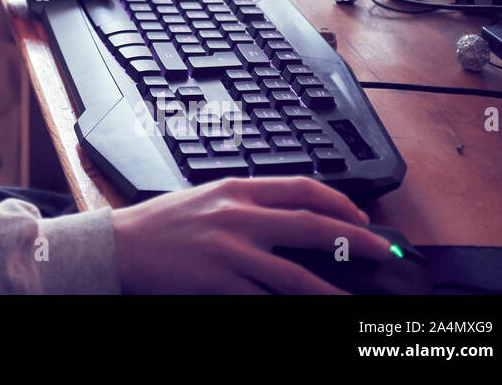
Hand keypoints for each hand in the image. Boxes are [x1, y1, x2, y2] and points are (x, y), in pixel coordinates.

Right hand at [110, 177, 396, 293]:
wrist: (120, 246)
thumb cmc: (159, 224)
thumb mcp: (204, 198)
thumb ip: (244, 203)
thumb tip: (288, 216)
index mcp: (236, 190)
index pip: (302, 189)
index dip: (339, 202)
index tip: (360, 217)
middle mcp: (238, 216)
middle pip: (312, 226)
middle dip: (355, 241)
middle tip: (381, 253)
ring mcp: (231, 251)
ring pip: (297, 274)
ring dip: (333, 291)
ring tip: (354, 303)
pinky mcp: (220, 282)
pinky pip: (265, 300)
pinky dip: (290, 309)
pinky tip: (305, 313)